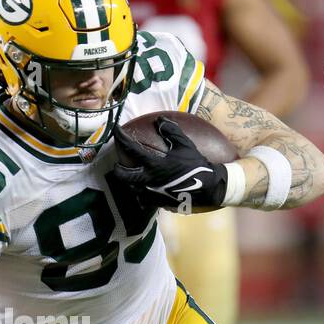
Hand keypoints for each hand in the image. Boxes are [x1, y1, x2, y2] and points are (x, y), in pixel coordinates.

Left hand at [108, 118, 228, 212]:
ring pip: (132, 188)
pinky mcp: (158, 203)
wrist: (207, 187)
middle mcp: (149, 180)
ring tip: (132, 176)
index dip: (121, 138)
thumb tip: (158, 120)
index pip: (131, 149)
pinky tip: (146, 188)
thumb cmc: (195, 165)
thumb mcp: (184, 145)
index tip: (116, 130)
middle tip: (118, 164)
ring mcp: (152, 194)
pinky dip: (141, 193)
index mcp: (154, 165)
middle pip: (124, 176)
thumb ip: (171, 131)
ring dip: (129, 181)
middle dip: (118, 169)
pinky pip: (144, 199)